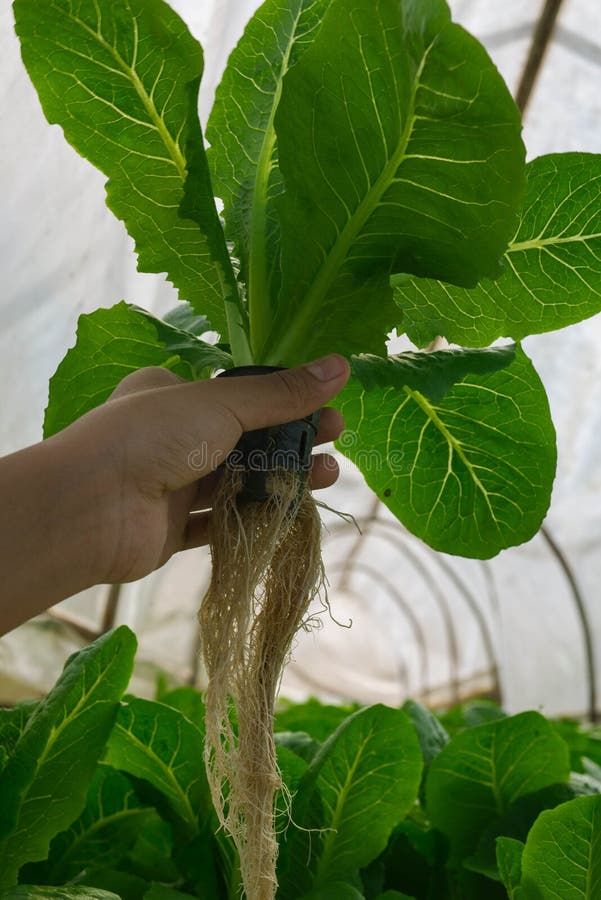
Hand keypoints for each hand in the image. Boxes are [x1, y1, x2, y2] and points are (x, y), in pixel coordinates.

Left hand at [71, 355, 349, 583]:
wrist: (91, 508)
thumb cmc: (152, 437)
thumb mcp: (223, 404)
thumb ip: (281, 394)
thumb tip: (340, 366)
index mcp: (172, 394)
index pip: (239, 394)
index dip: (286, 400)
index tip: (326, 407)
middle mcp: (170, 436)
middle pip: (245, 438)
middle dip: (293, 440)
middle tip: (336, 442)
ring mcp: (170, 483)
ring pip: (237, 481)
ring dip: (283, 478)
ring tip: (328, 476)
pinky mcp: (171, 528)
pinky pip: (220, 522)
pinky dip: (254, 517)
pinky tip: (292, 513)